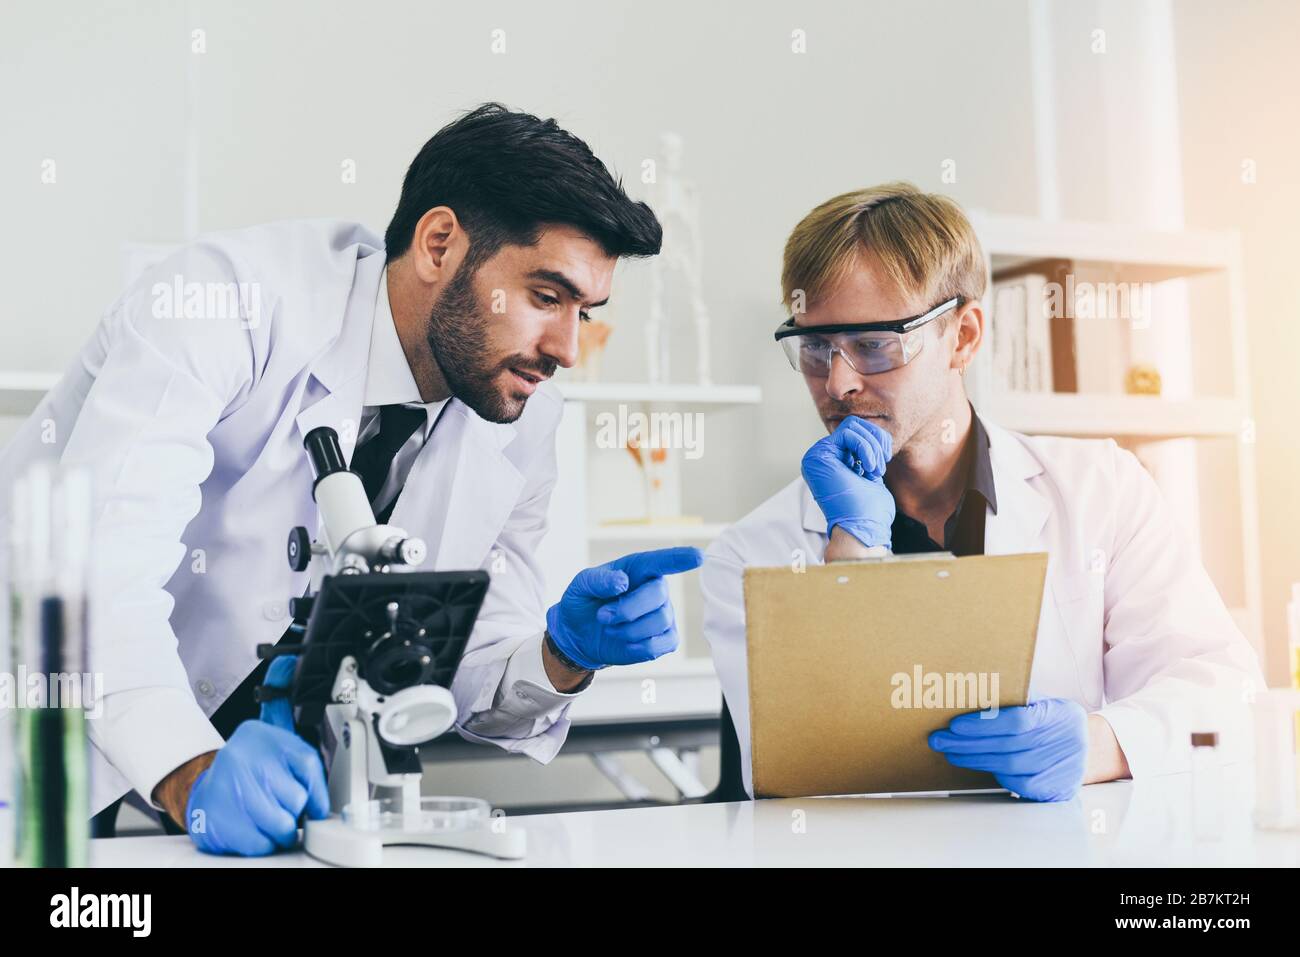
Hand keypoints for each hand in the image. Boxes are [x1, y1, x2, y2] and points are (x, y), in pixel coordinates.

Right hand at [185, 655, 329, 854]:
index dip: (318, 791)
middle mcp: (243, 760)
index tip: (319, 803)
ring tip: (268, 815)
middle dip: (295, 810)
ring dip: (280, 829)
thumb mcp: (268, 731)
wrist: (200, 790)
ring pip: (282, 824)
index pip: (308, 764)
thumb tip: (287, 662)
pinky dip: (261, 842)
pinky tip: (251, 826)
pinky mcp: (220, 822)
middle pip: (297, 798)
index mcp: (260, 737)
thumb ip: (282, 705)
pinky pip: (261, 843)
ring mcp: (230, 791)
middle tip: (282, 804)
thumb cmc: (247, 767)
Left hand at [545, 546, 702, 670]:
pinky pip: (660, 645)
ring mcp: (664, 614)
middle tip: (602, 616)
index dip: (680, 558)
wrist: (580, 633)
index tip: (698, 556)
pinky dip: (638, 647)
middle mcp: (656, 589)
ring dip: (627, 630)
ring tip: (610, 628)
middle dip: (627, 609)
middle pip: (657, 595)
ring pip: (658, 622)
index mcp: (639, 569)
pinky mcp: (665, 639)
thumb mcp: (581, 585)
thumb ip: (598, 579)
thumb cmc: (585, 602)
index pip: (662, 561)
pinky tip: (624, 643)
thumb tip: (622, 582)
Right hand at [801, 415, 894, 548]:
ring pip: (852, 426)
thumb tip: (872, 434)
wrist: (861, 528)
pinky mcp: (818, 456)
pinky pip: (847, 433)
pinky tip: (868, 468)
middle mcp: (821, 457)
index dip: (876, 441)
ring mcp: (817, 456)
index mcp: (832, 461)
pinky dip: (865, 447)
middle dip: (875, 441)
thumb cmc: (869, 511)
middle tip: (880, 467)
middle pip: (854, 424)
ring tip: (875, 471)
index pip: (856, 432)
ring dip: (872, 447)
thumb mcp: (870, 475)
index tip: (882, 463)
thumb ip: (866, 455)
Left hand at [927, 698, 1088, 801]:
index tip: (955, 724)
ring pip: (1010, 767)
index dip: (984, 724)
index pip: (1017, 721)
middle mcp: (1067, 742)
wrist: (1089, 747)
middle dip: (968, 743)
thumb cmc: (1053, 719)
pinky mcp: (1058, 789)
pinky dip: (996, 775)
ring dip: (975, 759)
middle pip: (1008, 746)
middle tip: (939, 740)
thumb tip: (970, 691)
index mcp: (1061, 714)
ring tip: (950, 751)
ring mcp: (1066, 769)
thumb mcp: (1043, 701)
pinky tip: (978, 765)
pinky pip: (1020, 785)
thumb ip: (1015, 698)